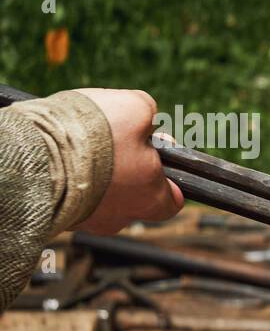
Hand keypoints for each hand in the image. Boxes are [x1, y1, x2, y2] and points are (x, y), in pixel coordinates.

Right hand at [73, 88, 183, 233]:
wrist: (37, 151)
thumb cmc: (95, 133)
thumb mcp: (136, 107)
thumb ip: (149, 115)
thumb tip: (147, 118)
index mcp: (153, 200)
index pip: (172, 198)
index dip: (167, 173)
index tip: (156, 151)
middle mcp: (123, 219)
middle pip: (135, 195)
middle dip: (128, 168)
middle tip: (115, 141)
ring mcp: (90, 222)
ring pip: (102, 197)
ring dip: (97, 174)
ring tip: (82, 146)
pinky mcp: (61, 218)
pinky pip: (74, 198)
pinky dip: (72, 180)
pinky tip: (63, 157)